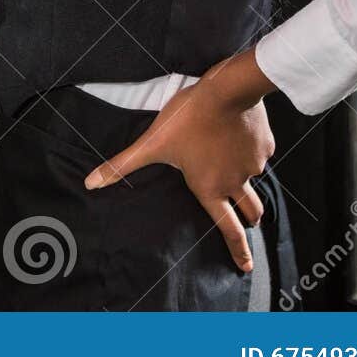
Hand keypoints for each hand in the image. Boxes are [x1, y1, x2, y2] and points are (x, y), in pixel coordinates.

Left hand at [82, 50, 278, 271]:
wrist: (227, 89)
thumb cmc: (187, 118)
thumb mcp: (151, 143)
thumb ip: (122, 166)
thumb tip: (90, 183)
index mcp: (210, 188)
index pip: (227, 228)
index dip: (238, 250)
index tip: (246, 267)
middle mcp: (235, 181)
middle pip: (251, 210)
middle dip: (250, 219)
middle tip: (250, 223)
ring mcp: (254, 164)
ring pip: (254, 178)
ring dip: (246, 178)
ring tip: (237, 165)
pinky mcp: (266, 145)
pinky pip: (259, 152)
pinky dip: (251, 149)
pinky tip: (239, 134)